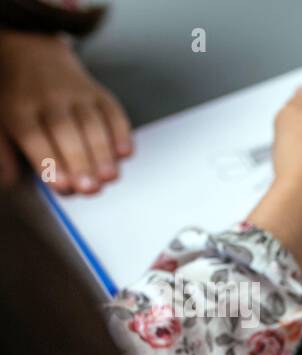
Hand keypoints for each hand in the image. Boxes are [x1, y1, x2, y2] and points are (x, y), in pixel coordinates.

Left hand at [0, 30, 131, 193]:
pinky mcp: (98, 93)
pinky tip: (124, 154)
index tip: (62, 185)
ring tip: (109, 178)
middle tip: (90, 189)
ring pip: (93, 123)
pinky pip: (114, 112)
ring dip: (104, 153)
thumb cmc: (17, 96)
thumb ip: (4, 151)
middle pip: (66, 131)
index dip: (49, 161)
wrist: (32, 53)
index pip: (33, 135)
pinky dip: (122, 133)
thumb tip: (9, 179)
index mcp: (18, 107)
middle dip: (81, 162)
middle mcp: (48, 98)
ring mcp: (76, 94)